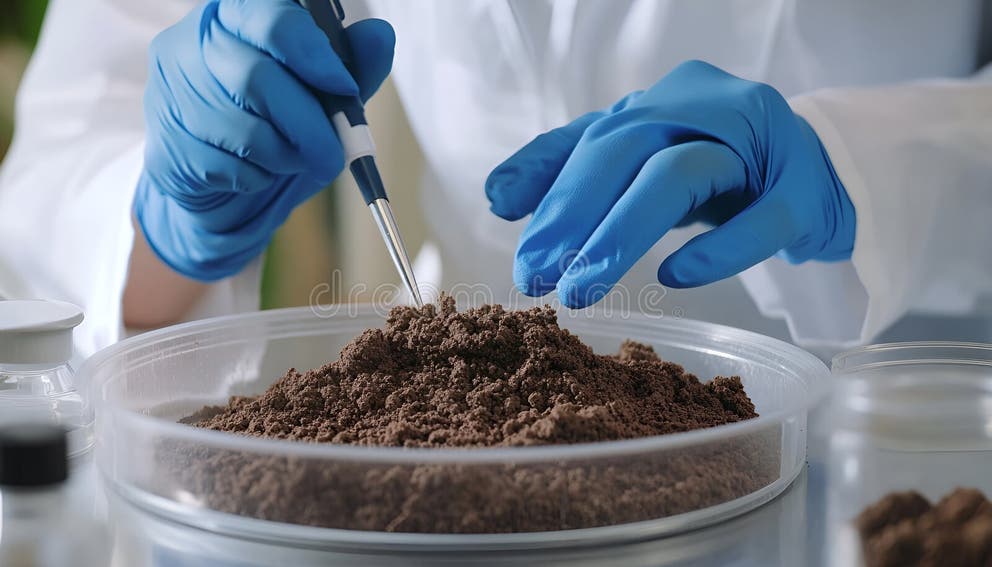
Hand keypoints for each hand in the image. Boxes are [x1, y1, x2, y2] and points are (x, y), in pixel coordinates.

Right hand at [135, 0, 393, 280]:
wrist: (224, 183)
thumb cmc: (277, 124)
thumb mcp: (323, 94)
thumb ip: (352, 66)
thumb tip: (379, 37)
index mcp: (236, 14)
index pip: (271, 16)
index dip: (313, 53)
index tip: (344, 88)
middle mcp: (194, 41)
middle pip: (258, 78)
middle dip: (310, 124)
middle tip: (335, 151)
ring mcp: (172, 91)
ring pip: (246, 130)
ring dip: (287, 156)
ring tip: (295, 160)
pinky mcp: (166, 143)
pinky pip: (228, 168)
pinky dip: (259, 179)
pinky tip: (258, 173)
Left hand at [486, 60, 855, 307]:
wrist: (827, 174)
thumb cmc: (727, 172)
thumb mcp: (648, 164)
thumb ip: (579, 171)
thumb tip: (500, 197)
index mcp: (663, 105)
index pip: (592, 137)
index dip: (546, 178)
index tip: (502, 218)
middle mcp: (704, 109)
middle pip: (625, 149)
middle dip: (571, 214)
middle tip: (534, 274)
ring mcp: (759, 144)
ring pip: (679, 176)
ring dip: (621, 234)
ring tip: (580, 288)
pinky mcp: (804, 189)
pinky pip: (760, 219)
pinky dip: (715, 250)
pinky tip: (675, 278)